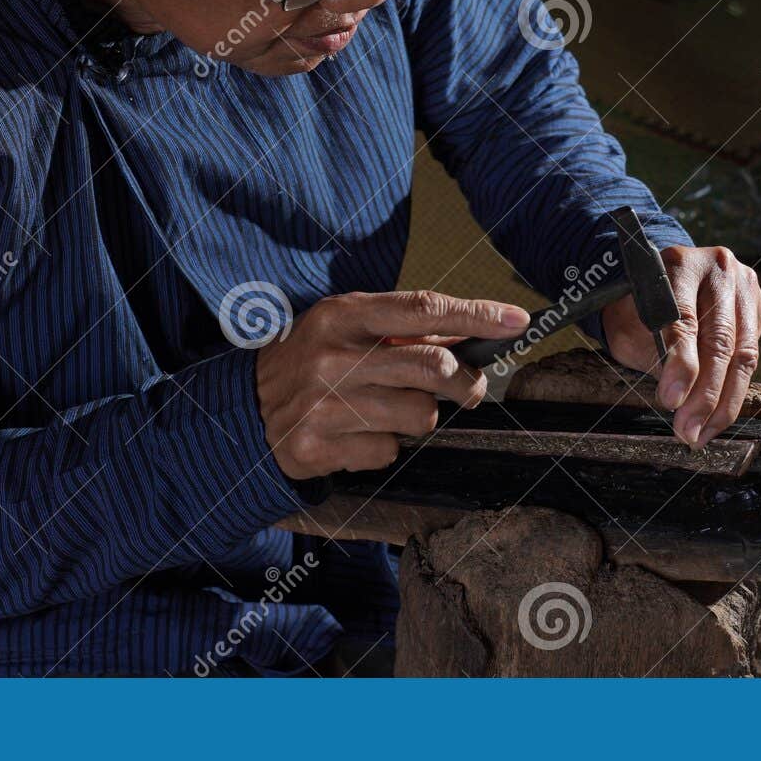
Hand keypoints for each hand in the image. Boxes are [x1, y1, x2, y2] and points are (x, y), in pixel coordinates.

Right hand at [256, 290, 529, 479]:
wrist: (243, 410)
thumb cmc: (310, 360)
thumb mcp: (346, 327)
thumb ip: (402, 329)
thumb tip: (472, 335)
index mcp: (343, 314)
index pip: (423, 309)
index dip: (476, 315)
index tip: (517, 321)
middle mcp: (333, 357)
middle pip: (434, 368)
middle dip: (466, 382)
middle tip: (470, 388)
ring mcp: (324, 404)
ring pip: (419, 416)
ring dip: (420, 416)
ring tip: (392, 410)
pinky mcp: (317, 447)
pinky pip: (387, 451)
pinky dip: (385, 446)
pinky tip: (357, 434)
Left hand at [601, 245, 760, 446]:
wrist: (657, 282)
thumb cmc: (638, 307)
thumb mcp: (630, 326)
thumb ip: (652, 354)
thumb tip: (679, 397)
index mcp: (679, 264)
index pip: (685, 320)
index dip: (680, 365)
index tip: (671, 401)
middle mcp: (718, 268)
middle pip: (719, 340)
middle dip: (704, 395)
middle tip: (688, 430)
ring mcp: (744, 285)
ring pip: (743, 353)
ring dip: (724, 402)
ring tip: (704, 432)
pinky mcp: (757, 306)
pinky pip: (751, 354)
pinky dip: (735, 389)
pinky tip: (718, 413)